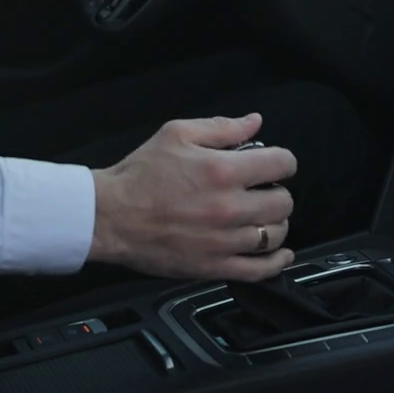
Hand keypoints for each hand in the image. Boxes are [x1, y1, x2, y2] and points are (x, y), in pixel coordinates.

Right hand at [88, 113, 297, 281]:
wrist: (110, 216)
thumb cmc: (140, 174)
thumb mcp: (176, 134)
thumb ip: (221, 127)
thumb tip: (255, 121)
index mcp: (222, 170)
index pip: (282, 164)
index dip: (282, 161)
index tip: (274, 165)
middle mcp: (229, 207)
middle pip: (283, 202)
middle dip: (276, 192)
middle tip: (261, 191)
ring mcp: (224, 241)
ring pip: (276, 234)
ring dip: (275, 223)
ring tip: (261, 217)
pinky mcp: (214, 267)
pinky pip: (261, 270)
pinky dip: (277, 262)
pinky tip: (280, 253)